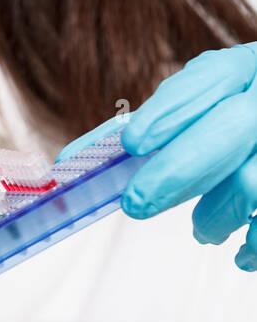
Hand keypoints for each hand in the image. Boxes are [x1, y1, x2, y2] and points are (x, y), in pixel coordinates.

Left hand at [55, 43, 256, 270]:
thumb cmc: (243, 123)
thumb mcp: (215, 104)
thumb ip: (163, 123)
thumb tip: (82, 158)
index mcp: (249, 68)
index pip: (212, 78)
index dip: (171, 111)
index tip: (132, 142)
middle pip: (230, 129)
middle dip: (177, 170)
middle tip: (135, 204)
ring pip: (252, 179)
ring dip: (217, 214)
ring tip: (203, 230)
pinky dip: (255, 243)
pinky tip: (242, 253)